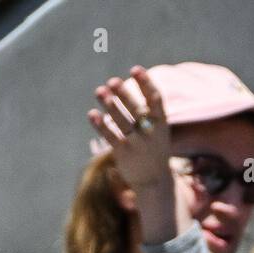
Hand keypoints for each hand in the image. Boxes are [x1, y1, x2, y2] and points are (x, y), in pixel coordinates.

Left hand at [87, 66, 172, 194]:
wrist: (154, 180)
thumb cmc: (153, 147)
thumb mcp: (157, 129)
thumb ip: (147, 110)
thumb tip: (125, 87)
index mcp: (161, 123)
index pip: (156, 99)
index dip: (146, 83)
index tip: (135, 69)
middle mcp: (150, 133)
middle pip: (137, 110)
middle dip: (124, 95)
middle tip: (112, 81)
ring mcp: (137, 144)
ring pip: (123, 122)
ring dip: (110, 106)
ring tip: (99, 91)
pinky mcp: (124, 154)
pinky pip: (111, 137)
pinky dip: (101, 125)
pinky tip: (92, 114)